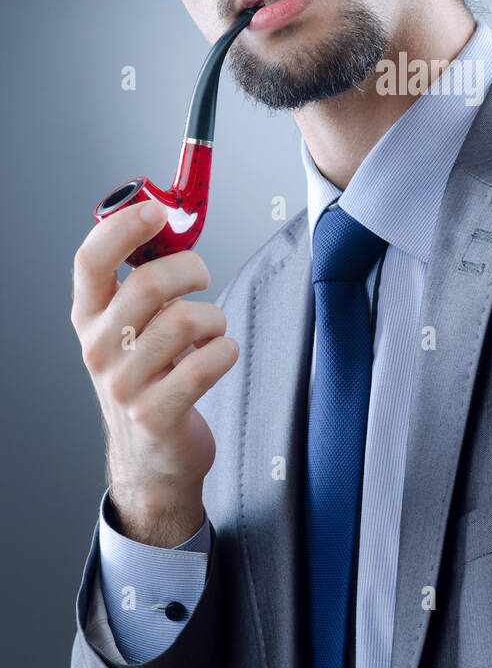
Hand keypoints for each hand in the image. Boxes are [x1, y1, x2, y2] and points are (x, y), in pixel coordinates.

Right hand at [71, 200, 239, 544]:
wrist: (150, 457)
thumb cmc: (150, 376)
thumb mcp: (134, 326)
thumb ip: (146, 277)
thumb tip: (174, 223)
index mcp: (89, 317)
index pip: (90, 261)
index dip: (123, 228)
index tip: (156, 210)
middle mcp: (99, 349)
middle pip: (147, 284)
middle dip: (189, 268)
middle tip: (202, 275)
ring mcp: (124, 385)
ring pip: (186, 321)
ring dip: (214, 317)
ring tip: (211, 331)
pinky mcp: (156, 414)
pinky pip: (205, 364)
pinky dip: (225, 351)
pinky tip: (220, 355)